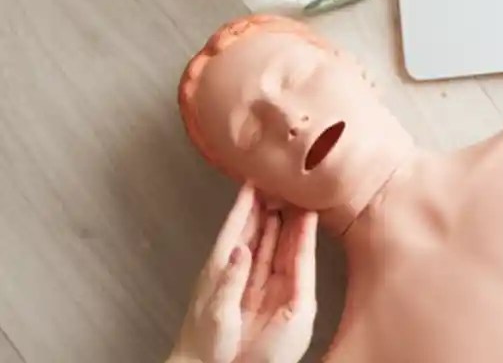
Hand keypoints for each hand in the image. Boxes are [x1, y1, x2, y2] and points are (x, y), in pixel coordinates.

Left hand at [170, 184, 317, 362]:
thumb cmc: (206, 343)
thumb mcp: (218, 311)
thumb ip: (230, 279)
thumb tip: (241, 248)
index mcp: (219, 269)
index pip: (234, 226)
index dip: (244, 202)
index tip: (254, 178)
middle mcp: (224, 267)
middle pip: (245, 226)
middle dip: (258, 202)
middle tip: (273, 181)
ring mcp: (230, 275)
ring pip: (251, 237)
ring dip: (264, 218)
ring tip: (277, 199)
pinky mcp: (237, 285)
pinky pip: (255, 253)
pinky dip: (265, 238)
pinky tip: (271, 234)